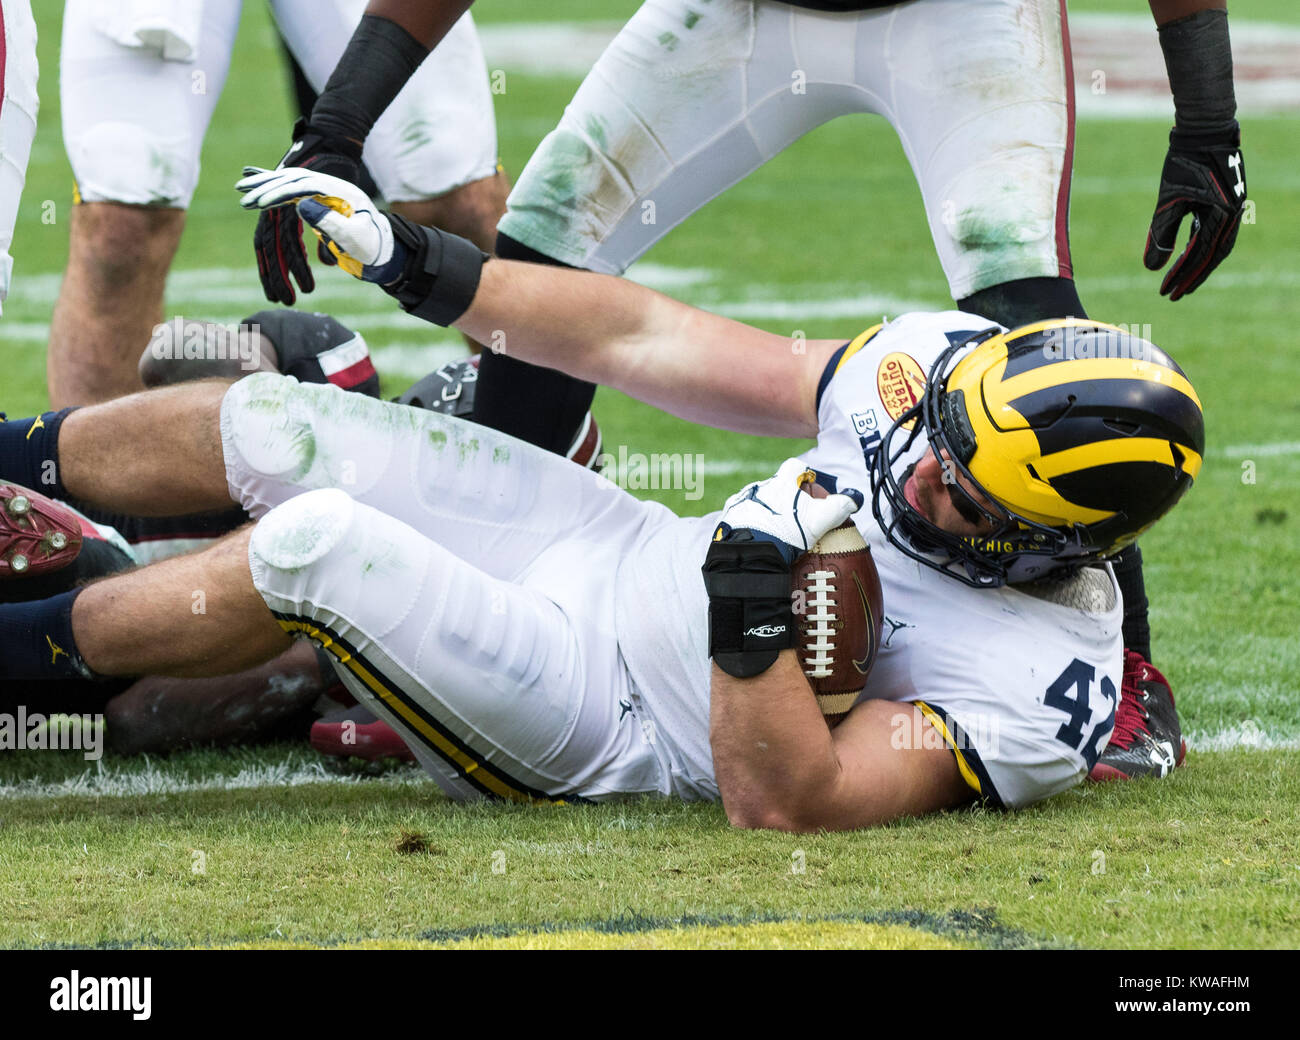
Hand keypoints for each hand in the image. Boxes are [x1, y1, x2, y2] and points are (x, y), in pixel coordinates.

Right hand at [238, 166, 401, 283]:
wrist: (385, 248)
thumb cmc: (373, 246)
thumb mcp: (356, 236)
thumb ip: (332, 222)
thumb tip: (301, 205)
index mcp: (339, 192)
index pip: (303, 187)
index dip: (281, 194)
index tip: (260, 203)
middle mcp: (329, 188)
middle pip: (292, 182)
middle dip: (267, 190)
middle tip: (243, 197)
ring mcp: (323, 193)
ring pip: (289, 185)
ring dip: (266, 186)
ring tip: (242, 188)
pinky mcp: (319, 201)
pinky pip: (291, 191)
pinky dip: (273, 187)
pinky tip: (252, 179)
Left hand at [714, 458, 862, 565]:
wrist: (750, 553)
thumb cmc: (787, 533)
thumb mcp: (820, 520)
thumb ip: (840, 507)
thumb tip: (854, 499)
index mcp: (781, 482)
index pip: (796, 466)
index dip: (807, 476)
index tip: (813, 493)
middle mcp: (758, 486)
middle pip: (777, 485)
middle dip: (788, 498)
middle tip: (798, 518)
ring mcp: (740, 501)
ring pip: (759, 500)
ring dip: (769, 510)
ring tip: (777, 531)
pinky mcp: (727, 517)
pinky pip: (742, 515)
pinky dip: (752, 523)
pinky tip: (759, 538)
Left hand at [1142, 126, 1246, 300]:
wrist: (1204, 131)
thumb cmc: (1183, 164)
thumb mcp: (1167, 202)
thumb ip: (1161, 235)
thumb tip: (1151, 268)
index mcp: (1221, 217)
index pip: (1199, 257)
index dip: (1182, 277)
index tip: (1166, 293)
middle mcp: (1232, 216)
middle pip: (1212, 257)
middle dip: (1192, 277)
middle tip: (1174, 295)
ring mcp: (1233, 209)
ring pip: (1216, 246)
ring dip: (1198, 264)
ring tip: (1180, 279)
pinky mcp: (1228, 201)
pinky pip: (1216, 231)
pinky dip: (1202, 245)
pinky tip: (1188, 253)